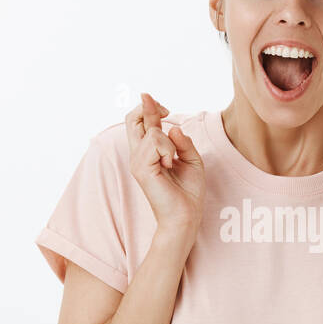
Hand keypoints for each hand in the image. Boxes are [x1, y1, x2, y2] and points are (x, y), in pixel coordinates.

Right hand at [125, 92, 204, 237]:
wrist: (186, 215)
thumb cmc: (188, 191)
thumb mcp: (191, 160)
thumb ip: (183, 142)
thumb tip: (174, 126)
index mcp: (148, 152)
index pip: (140, 122)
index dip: (149, 108)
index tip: (166, 109)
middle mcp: (138, 155)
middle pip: (131, 119)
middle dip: (148, 108)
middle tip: (166, 110)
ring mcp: (137, 162)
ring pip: (152, 132)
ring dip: (169, 143)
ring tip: (172, 162)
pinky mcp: (141, 168)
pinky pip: (156, 142)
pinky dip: (168, 150)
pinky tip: (169, 165)